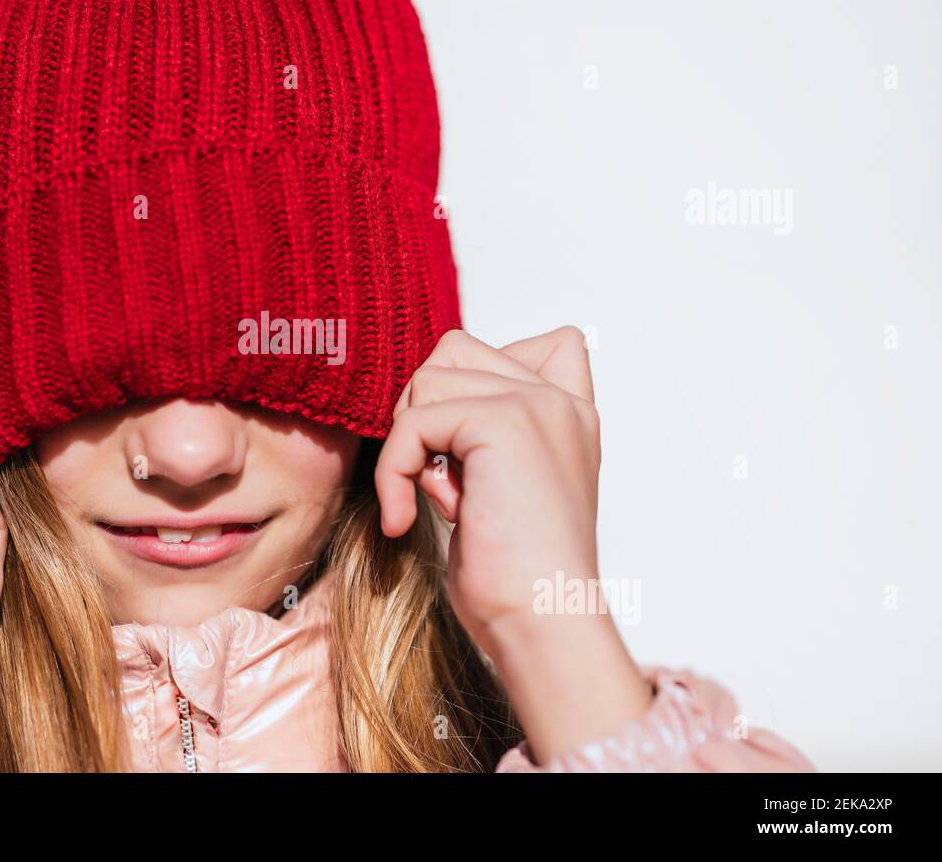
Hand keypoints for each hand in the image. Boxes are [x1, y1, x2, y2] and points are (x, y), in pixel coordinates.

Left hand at [377, 328, 650, 760]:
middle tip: (438, 476)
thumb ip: (477, 437)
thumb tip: (422, 395)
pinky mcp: (503, 422)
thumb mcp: (494, 488)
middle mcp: (560, 401)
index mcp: (569, 414)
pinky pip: (413, 421)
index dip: (475, 378)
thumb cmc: (513, 577)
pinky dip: (394, 471)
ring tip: (437, 497)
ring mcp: (536, 406)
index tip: (464, 451)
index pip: (531, 341)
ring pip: (428, 378)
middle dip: (426, 410)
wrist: (541, 622)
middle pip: (454, 350)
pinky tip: (404, 517)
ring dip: (410, 441)